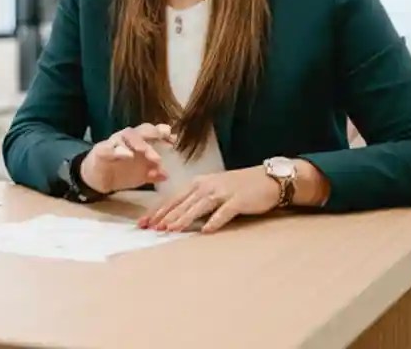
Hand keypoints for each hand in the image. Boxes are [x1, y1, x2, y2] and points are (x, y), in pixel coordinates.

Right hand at [80, 123, 174, 194]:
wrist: (97, 179)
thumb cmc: (121, 172)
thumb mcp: (140, 176)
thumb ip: (152, 174)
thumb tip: (167, 175)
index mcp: (139, 143)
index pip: (152, 133)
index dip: (163, 133)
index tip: (174, 139)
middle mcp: (127, 139)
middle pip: (142, 130)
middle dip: (154, 134)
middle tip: (166, 144)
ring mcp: (114, 143)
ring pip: (126, 135)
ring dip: (138, 142)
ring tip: (146, 151)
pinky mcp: (101, 151)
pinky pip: (109, 147)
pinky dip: (118, 150)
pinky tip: (127, 155)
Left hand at [139, 166, 279, 233]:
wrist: (266, 178)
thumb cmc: (237, 186)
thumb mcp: (212, 189)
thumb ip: (195, 200)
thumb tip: (175, 216)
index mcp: (198, 183)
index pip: (173, 198)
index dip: (157, 210)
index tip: (144, 222)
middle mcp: (207, 186)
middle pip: (182, 203)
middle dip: (165, 216)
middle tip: (150, 228)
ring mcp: (222, 193)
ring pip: (198, 207)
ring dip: (183, 218)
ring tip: (170, 229)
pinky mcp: (238, 201)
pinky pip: (224, 212)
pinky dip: (214, 221)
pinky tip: (206, 231)